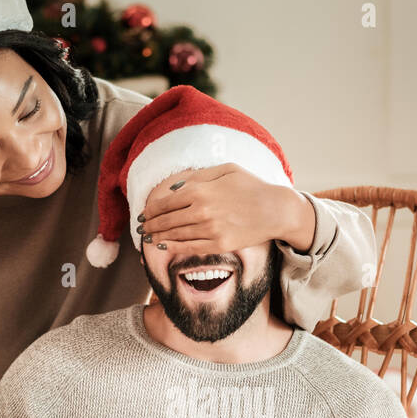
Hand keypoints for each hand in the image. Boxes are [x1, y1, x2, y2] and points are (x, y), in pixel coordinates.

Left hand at [138, 164, 314, 258]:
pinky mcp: (219, 245)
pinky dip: (174, 247)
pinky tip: (164, 246)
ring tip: (149, 238)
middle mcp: (202, 211)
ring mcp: (210, 230)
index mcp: (200, 190)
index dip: (150, 210)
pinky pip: (190, 247)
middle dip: (150, 225)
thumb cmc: (251, 186)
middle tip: (141, 228)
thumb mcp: (225, 170)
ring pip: (175, 235)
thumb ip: (198, 177)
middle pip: (166, 221)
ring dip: (158, 237)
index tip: (143, 214)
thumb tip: (174, 187)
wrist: (275, 209)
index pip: (165, 202)